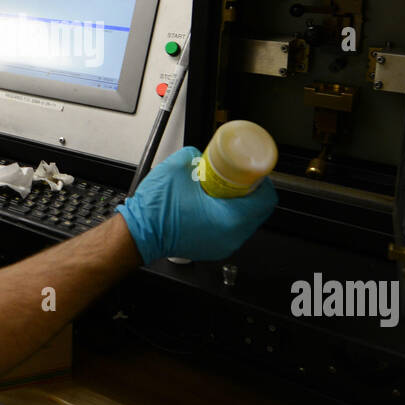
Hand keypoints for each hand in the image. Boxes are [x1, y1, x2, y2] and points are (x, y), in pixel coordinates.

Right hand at [116, 147, 276, 265]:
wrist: (138, 233)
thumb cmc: (156, 211)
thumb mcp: (178, 167)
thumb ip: (196, 156)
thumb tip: (203, 155)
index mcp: (229, 219)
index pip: (265, 199)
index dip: (262, 180)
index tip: (253, 171)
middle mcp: (230, 237)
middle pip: (259, 211)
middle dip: (252, 191)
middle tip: (240, 176)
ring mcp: (222, 246)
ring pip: (246, 222)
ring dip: (241, 204)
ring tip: (226, 189)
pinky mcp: (213, 248)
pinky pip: (232, 230)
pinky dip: (230, 216)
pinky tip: (215, 203)